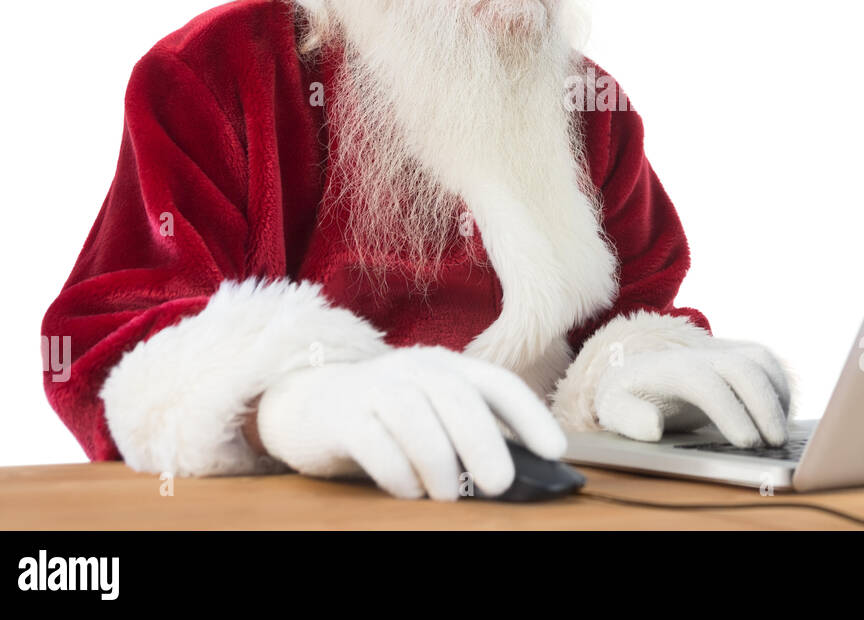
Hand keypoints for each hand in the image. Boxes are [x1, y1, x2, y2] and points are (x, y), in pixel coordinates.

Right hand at [255, 345, 565, 499]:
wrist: (307, 404)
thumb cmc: (385, 418)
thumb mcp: (431, 416)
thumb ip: (468, 434)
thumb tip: (519, 474)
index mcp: (447, 366)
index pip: (496, 383)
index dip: (529, 415)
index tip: (555, 451)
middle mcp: (414, 367)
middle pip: (456, 396)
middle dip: (484, 442)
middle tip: (499, 484)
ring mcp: (375, 386)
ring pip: (414, 415)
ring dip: (438, 460)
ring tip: (448, 495)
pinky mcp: (341, 414)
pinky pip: (373, 439)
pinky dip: (395, 470)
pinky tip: (407, 490)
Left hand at [593, 340, 791, 446]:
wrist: (638, 369)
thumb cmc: (627, 395)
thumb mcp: (612, 408)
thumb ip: (627, 418)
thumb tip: (653, 428)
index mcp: (670, 368)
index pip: (707, 383)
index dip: (730, 411)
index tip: (747, 443)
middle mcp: (700, 354)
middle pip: (743, 367)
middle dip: (765, 405)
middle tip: (774, 444)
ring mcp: (721, 352)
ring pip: (761, 361)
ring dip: (777, 396)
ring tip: (779, 435)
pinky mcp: (737, 355)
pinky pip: (768, 364)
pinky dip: (780, 389)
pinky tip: (777, 420)